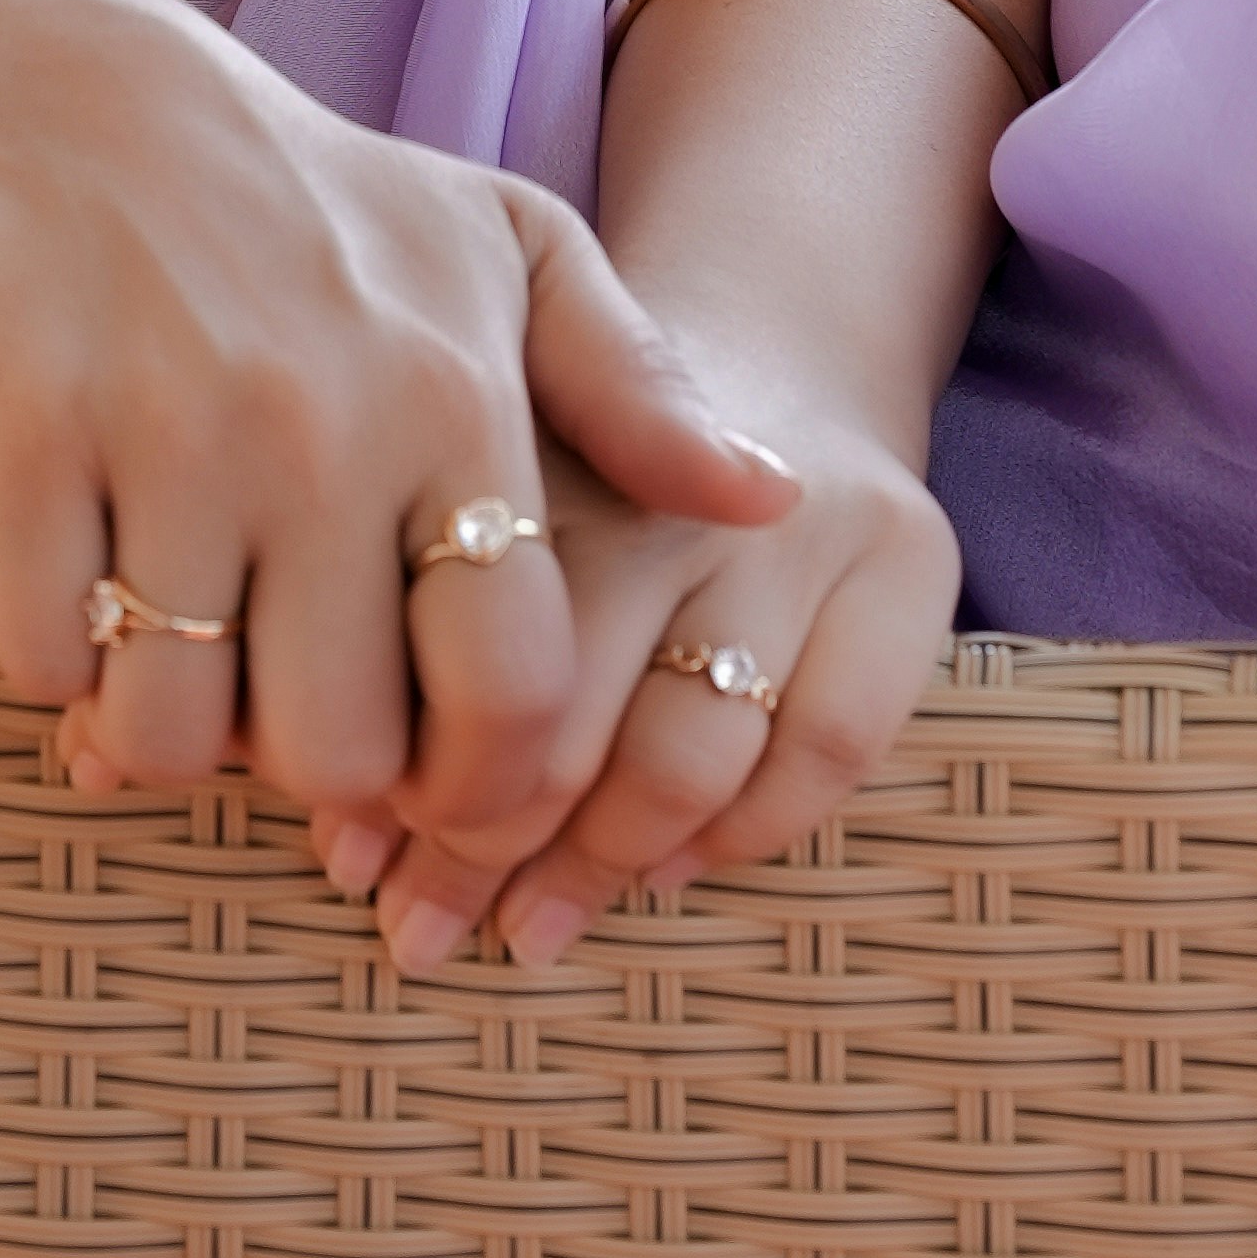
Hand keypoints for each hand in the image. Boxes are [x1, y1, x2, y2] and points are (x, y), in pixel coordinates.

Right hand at [0, 0, 800, 855]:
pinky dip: (53, 664)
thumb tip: (773, 502)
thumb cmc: (314, 193)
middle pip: (338, 752)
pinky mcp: (24, 433)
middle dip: (307, 763)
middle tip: (279, 691)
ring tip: (174, 642)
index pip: (513, 694)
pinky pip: (43, 662)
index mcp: (455, 399)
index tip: (430, 772)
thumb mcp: (503, 248)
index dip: (476, 786)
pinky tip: (77, 584)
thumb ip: (635, 389)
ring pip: (175, 732)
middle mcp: (322, 426)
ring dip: (164, 729)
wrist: (67, 86)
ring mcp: (165, 432)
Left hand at [329, 361, 958, 972]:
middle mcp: (675, 480)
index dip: (415, 775)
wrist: (764, 332)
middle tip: (421, 921)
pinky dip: (743, 833)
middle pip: (571, 724)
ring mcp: (804, 516)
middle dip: (484, 843)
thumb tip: (346, 839)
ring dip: (600, 867)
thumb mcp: (482, 460)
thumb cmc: (579, 440)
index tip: (356, 850)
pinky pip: (828, 750)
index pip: (472, 656)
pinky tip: (667, 869)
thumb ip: (409, 624)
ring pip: (693, 758)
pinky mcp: (910, 554)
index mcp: (547, 433)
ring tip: (529, 925)